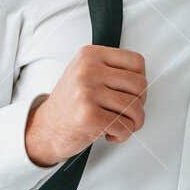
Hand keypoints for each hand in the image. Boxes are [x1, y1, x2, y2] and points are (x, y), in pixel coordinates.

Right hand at [23, 45, 147, 166]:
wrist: (46, 128)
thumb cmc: (70, 104)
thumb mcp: (85, 73)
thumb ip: (111, 70)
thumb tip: (143, 81)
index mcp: (90, 55)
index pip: (137, 62)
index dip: (140, 81)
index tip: (130, 93)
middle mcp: (88, 70)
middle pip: (140, 85)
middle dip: (139, 104)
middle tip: (125, 112)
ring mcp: (87, 92)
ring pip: (135, 107)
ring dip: (133, 123)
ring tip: (119, 124)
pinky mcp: (88, 116)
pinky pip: (124, 126)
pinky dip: (122, 135)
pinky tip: (109, 134)